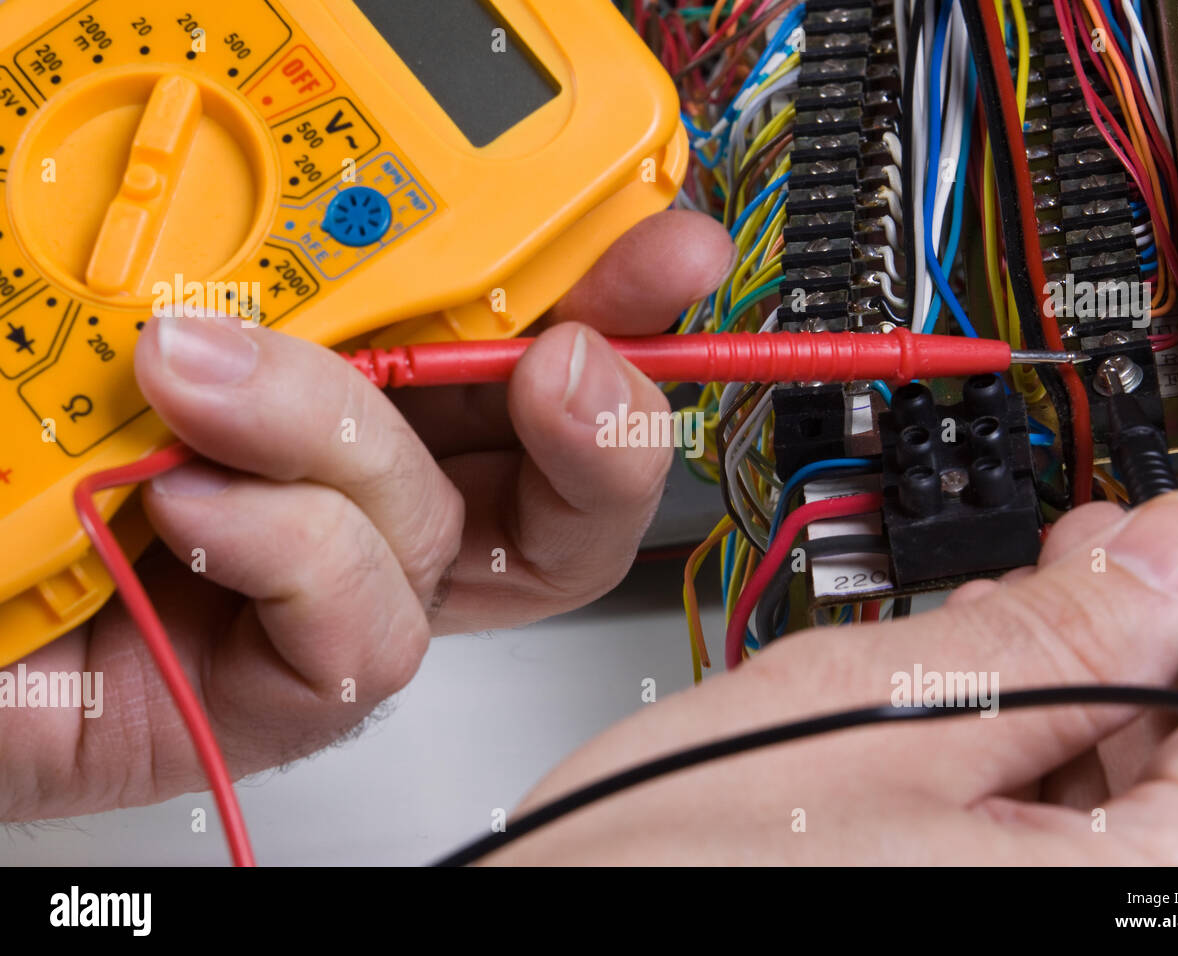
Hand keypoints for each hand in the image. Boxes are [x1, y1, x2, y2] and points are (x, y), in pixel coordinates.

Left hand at [0, 210, 734, 820]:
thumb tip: (312, 193)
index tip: (645, 236)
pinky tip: (194, 514)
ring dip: (356, 446)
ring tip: (208, 385)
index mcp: (325, 358)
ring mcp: (310, 586)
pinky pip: (373, 639)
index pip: (498, 321)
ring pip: (457, 537)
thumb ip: (220, 230)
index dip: (596, 279)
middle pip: (544, 460)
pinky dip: (301, 557)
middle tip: (571, 359)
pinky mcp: (272, 693)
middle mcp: (338, 474)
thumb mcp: (80, 269)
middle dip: (595, 403)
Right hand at [490, 485, 1177, 863]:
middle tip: (1143, 538)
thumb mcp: (867, 714)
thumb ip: (1048, 643)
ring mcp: (1026, 922)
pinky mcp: (970, 904)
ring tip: (1055, 585)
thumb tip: (1169, 558)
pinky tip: (1001, 673)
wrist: (566, 918)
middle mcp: (1083, 929)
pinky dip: (1050, 737)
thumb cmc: (676, 861)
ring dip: (1116, 681)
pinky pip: (1059, 828)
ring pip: (1138, 802)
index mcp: (1097, 904)